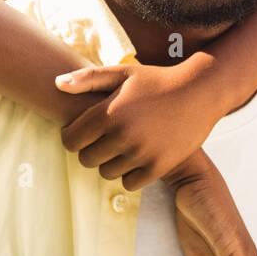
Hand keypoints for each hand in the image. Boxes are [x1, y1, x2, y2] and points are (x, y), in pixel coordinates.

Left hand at [55, 61, 222, 190]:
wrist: (200, 91)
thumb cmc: (157, 80)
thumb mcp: (123, 73)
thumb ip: (88, 79)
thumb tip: (56, 84)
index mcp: (108, 112)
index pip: (70, 140)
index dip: (74, 136)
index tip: (85, 131)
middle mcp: (122, 135)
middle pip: (86, 159)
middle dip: (92, 150)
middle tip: (106, 139)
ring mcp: (141, 153)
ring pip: (107, 173)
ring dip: (111, 162)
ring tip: (124, 146)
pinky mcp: (159, 167)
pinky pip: (129, 183)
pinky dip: (130, 173)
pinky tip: (138, 156)